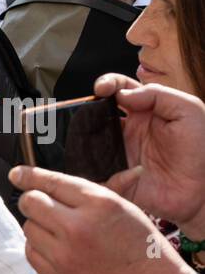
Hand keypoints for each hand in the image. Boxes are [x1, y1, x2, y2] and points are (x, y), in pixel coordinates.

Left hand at [10, 165, 196, 273]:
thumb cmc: (141, 245)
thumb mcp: (124, 208)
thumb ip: (87, 192)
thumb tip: (45, 178)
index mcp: (99, 204)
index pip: (52, 182)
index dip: (30, 176)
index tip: (17, 174)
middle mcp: (77, 228)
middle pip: (30, 203)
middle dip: (34, 201)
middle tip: (43, 205)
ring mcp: (65, 256)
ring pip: (29, 228)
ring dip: (39, 226)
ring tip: (62, 232)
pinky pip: (31, 253)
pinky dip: (39, 247)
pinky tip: (58, 249)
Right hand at [94, 74, 204, 237]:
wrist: (203, 189)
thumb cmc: (202, 148)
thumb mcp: (189, 110)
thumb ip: (158, 95)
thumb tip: (121, 95)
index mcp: (143, 112)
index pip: (118, 90)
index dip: (107, 84)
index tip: (101, 89)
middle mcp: (126, 131)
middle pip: (96, 114)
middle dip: (84, 109)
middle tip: (81, 111)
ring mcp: (117, 154)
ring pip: (87, 142)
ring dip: (79, 138)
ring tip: (80, 136)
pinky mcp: (113, 177)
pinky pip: (94, 172)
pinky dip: (92, 169)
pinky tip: (111, 167)